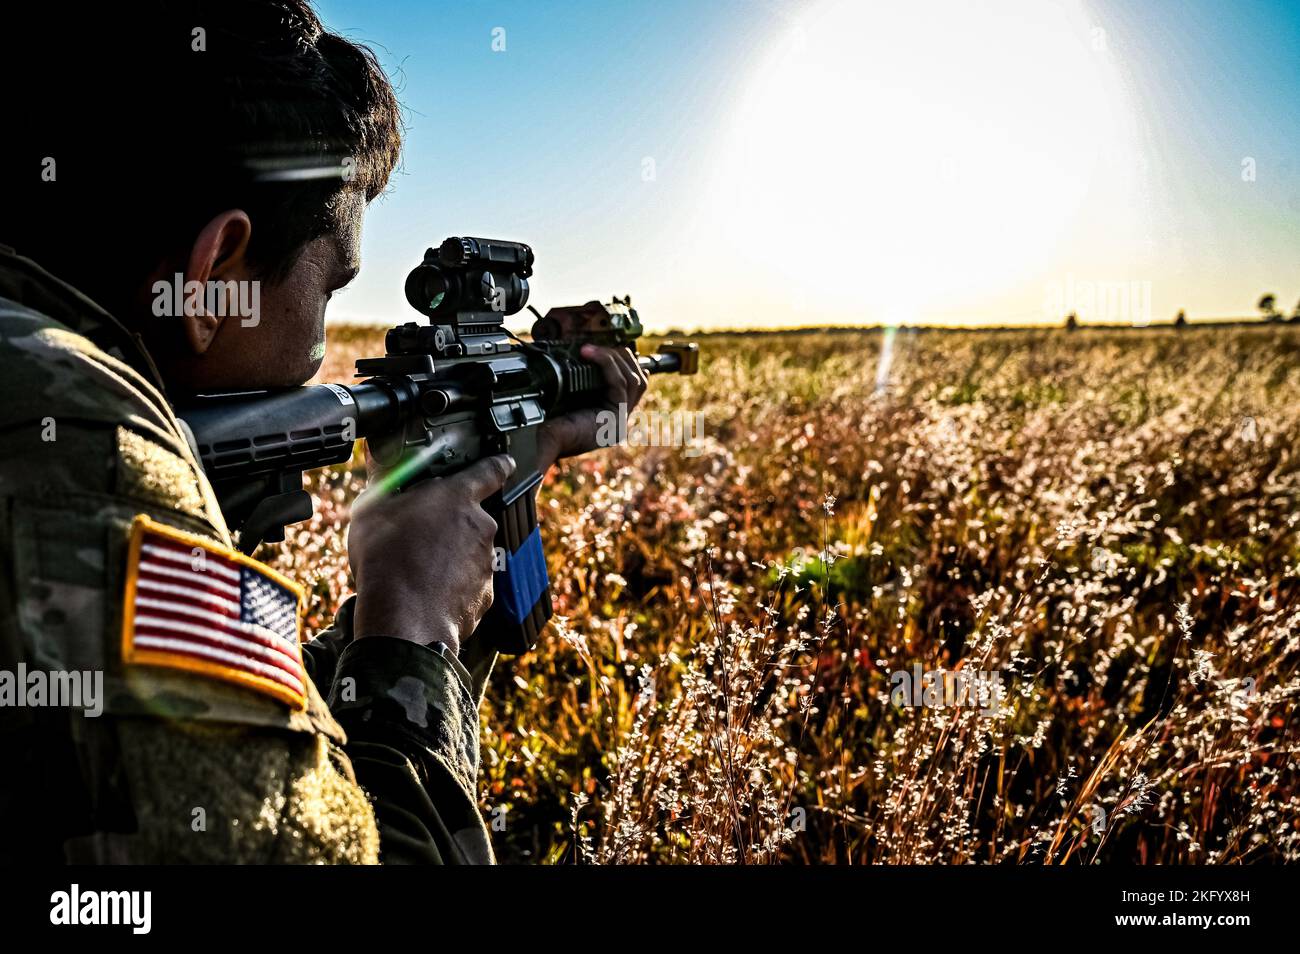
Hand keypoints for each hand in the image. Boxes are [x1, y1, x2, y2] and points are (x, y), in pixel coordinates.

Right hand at [348, 453, 515, 653]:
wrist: (403, 619)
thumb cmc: (386, 560)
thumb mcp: (370, 509)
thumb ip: (382, 480)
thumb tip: (379, 461)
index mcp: (458, 497)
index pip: (491, 470)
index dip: (497, 465)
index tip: (504, 463)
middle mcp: (481, 526)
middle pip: (471, 517)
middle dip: (451, 524)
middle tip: (419, 535)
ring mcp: (486, 562)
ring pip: (469, 552)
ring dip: (450, 556)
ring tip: (417, 568)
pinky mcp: (486, 594)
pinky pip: (469, 583)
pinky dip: (453, 586)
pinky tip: (427, 592)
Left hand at [536, 344, 648, 472]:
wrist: (537, 440)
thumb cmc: (546, 420)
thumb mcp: (567, 395)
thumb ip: (581, 380)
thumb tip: (585, 351)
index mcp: (610, 415)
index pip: (632, 384)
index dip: (622, 362)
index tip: (600, 348)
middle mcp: (620, 419)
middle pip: (638, 380)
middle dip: (620, 357)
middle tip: (593, 348)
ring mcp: (621, 421)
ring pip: (634, 380)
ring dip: (612, 358)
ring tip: (588, 350)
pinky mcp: (616, 419)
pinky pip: (619, 384)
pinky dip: (606, 363)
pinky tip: (589, 354)